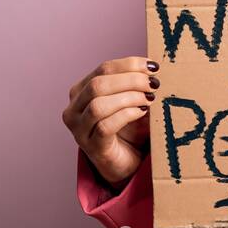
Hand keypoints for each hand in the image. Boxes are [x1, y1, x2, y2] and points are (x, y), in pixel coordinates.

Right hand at [62, 56, 157, 186]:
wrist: (126, 163)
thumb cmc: (129, 128)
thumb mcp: (131, 100)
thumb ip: (135, 83)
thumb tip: (154, 68)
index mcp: (81, 91)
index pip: (103, 69)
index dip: (130, 65)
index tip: (153, 66)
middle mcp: (74, 108)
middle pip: (98, 84)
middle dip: (130, 80)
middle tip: (153, 84)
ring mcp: (79, 130)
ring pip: (98, 104)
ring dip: (129, 97)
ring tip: (149, 99)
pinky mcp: (92, 147)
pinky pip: (105, 126)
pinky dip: (126, 115)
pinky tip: (142, 112)